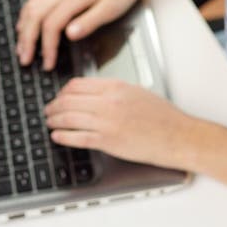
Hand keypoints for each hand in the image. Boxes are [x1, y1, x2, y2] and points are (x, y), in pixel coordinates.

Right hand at [15, 0, 150, 70]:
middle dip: (27, 39)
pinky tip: (27, 23)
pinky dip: (28, 13)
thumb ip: (89, 22)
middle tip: (25, 59)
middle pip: (35, 15)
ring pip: (33, 5)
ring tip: (22, 46)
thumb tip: (69, 35)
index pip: (51, 24)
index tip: (47, 63)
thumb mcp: (111, 8)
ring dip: (24, 26)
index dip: (47, 47)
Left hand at [44, 77, 192, 169]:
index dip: (62, 91)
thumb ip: (114, 91)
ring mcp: (107, 122)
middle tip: (48, 110)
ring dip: (54, 120)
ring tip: (49, 122)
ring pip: (69, 118)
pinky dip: (63, 136)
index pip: (77, 85)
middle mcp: (108, 102)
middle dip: (53, 106)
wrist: (177, 136)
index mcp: (115, 87)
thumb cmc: (162, 116)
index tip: (59, 96)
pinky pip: (77, 138)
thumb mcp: (137, 92)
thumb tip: (92, 94)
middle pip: (68, 100)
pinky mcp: (108, 141)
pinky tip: (57, 136)